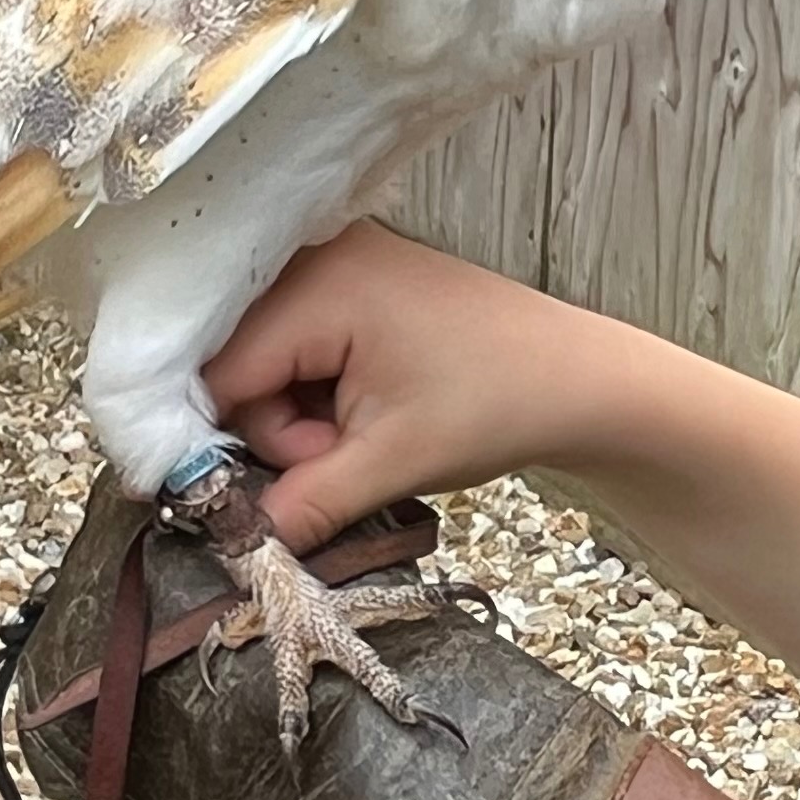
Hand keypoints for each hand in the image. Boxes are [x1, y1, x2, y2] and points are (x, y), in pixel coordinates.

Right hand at [202, 221, 601, 551]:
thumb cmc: (498, 403)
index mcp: (320, 285)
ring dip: (300, 414)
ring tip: (367, 432)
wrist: (578, 378)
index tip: (269, 488)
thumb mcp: (394, 462)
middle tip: (345, 454)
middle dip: (278, 428)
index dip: (231, 441)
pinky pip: (297, 343)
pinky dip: (319, 390)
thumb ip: (306, 501)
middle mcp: (318, 256)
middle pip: (237, 361)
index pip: (221, 371)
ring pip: (266, 359)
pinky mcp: (353, 280)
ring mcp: (336, 261)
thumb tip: (237, 542)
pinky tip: (368, 407)